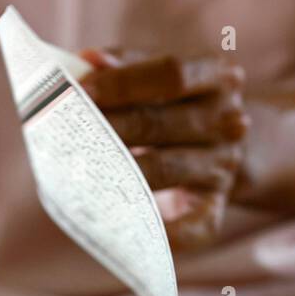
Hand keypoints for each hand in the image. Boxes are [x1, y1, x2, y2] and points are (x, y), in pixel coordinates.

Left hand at [80, 51, 246, 250]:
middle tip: (66, 135)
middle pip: (160, 123)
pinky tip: (125, 230)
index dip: (123, 83)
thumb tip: (89, 62)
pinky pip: (191, 227)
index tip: (81, 91)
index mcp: (216, 77)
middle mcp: (227, 122)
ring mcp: (223, 168)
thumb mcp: (160, 76)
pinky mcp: (214, 208)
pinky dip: (161, 233)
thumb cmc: (176, 105)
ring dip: (117, 174)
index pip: (171, 74)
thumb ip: (126, 65)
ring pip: (164, 169)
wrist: (228, 148)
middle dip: (108, 129)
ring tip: (77, 172)